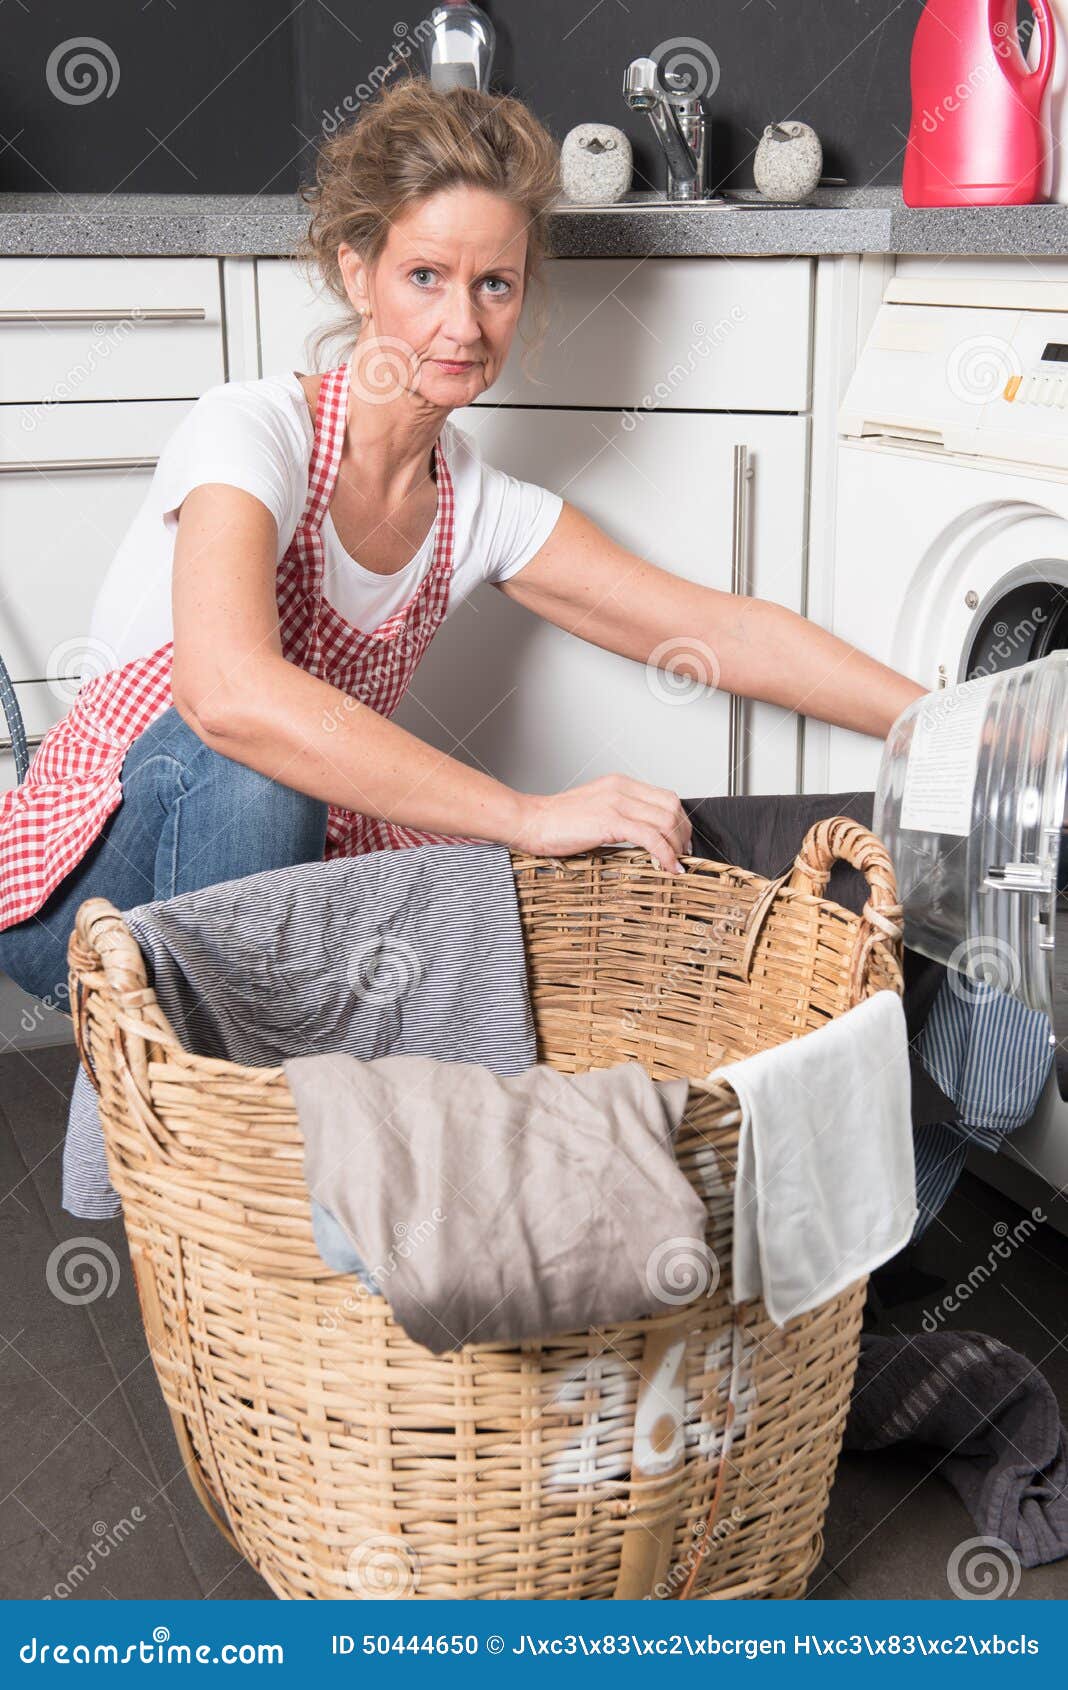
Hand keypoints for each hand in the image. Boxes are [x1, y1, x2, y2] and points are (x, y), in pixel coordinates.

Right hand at [513, 774, 692, 873]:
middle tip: (683, 855)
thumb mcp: (596, 810)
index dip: (680, 821)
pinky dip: (664, 853)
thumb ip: (620, 816)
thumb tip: (644, 837)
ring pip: (665, 821)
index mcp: (620, 784)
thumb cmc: (557, 822)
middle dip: (683, 834)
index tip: (681, 842)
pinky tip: (666, 866)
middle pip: (671, 807)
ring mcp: (616, 803)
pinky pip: (650, 837)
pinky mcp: (610, 821)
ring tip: (675, 864)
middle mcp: (621, 789)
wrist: (531, 821)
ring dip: (676, 846)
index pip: (666, 797)